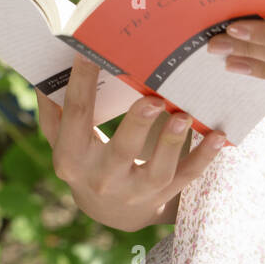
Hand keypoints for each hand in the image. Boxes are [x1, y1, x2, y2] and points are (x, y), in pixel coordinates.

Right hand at [35, 53, 226, 231]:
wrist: (108, 211)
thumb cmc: (84, 160)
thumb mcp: (64, 140)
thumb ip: (54, 109)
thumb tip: (46, 67)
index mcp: (72, 157)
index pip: (78, 115)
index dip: (83, 83)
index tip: (92, 51)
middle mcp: (102, 177)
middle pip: (121, 150)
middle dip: (138, 125)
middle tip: (154, 100)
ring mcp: (135, 192)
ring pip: (157, 171)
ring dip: (172, 144)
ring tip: (184, 116)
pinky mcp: (162, 197)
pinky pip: (186, 178)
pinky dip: (204, 158)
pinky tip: (218, 137)